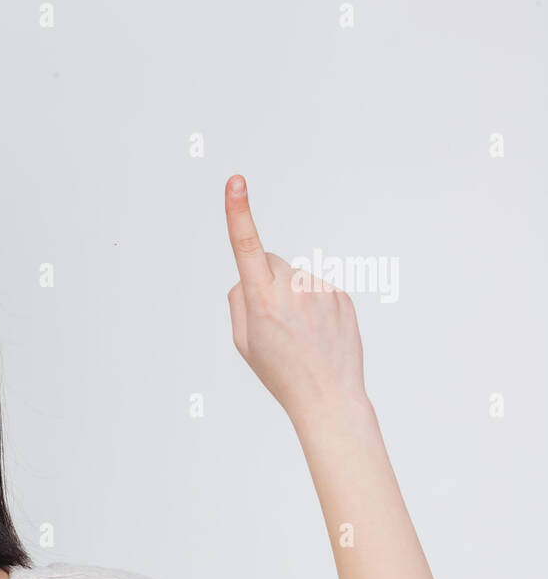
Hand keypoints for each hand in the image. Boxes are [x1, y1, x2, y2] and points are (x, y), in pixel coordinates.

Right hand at [224, 175, 367, 425]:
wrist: (328, 396)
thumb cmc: (281, 372)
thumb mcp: (243, 342)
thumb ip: (239, 301)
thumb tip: (248, 277)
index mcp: (262, 301)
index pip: (247, 247)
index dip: (238, 212)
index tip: (236, 182)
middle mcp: (292, 289)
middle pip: (268, 260)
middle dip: (264, 279)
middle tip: (271, 320)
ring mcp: (320, 290)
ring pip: (293, 277)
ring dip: (290, 295)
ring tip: (299, 332)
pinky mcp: (341, 295)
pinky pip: (316, 288)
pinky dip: (312, 305)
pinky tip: (316, 332)